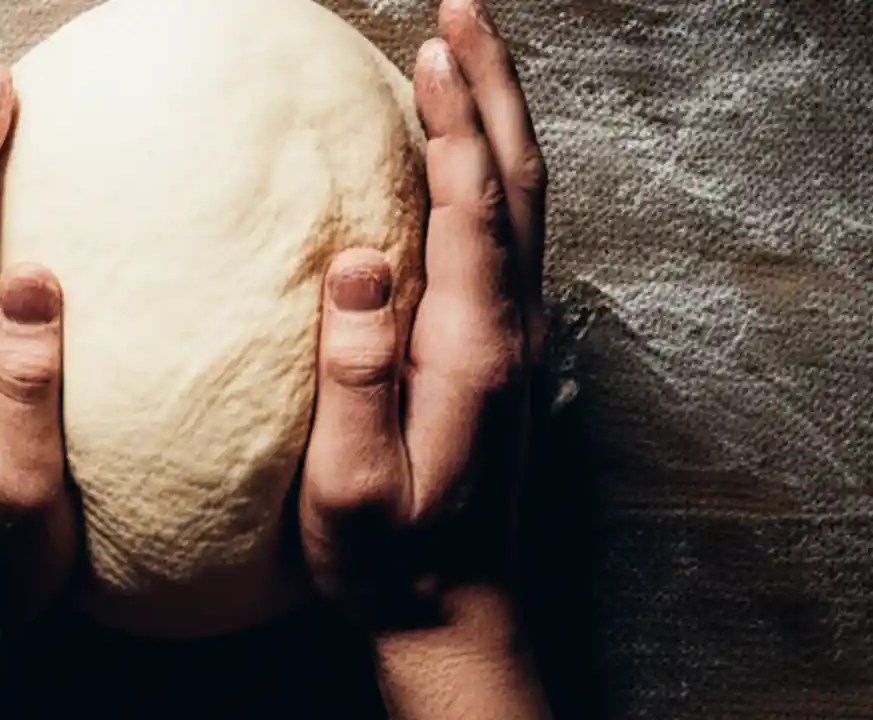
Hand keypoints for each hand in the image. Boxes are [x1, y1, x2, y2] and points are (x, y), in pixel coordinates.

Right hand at [299, 0, 548, 715]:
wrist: (453, 609)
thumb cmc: (389, 555)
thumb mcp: (351, 484)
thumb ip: (356, 376)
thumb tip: (360, 263)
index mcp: (471, 349)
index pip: (474, 207)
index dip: (454, 122)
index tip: (430, 49)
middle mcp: (506, 329)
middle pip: (516, 183)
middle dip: (492, 91)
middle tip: (461, 15)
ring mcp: (511, 337)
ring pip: (522, 203)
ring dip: (500, 121)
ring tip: (466, 58)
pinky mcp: (499, 349)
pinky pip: (507, 235)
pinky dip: (493, 172)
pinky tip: (466, 154)